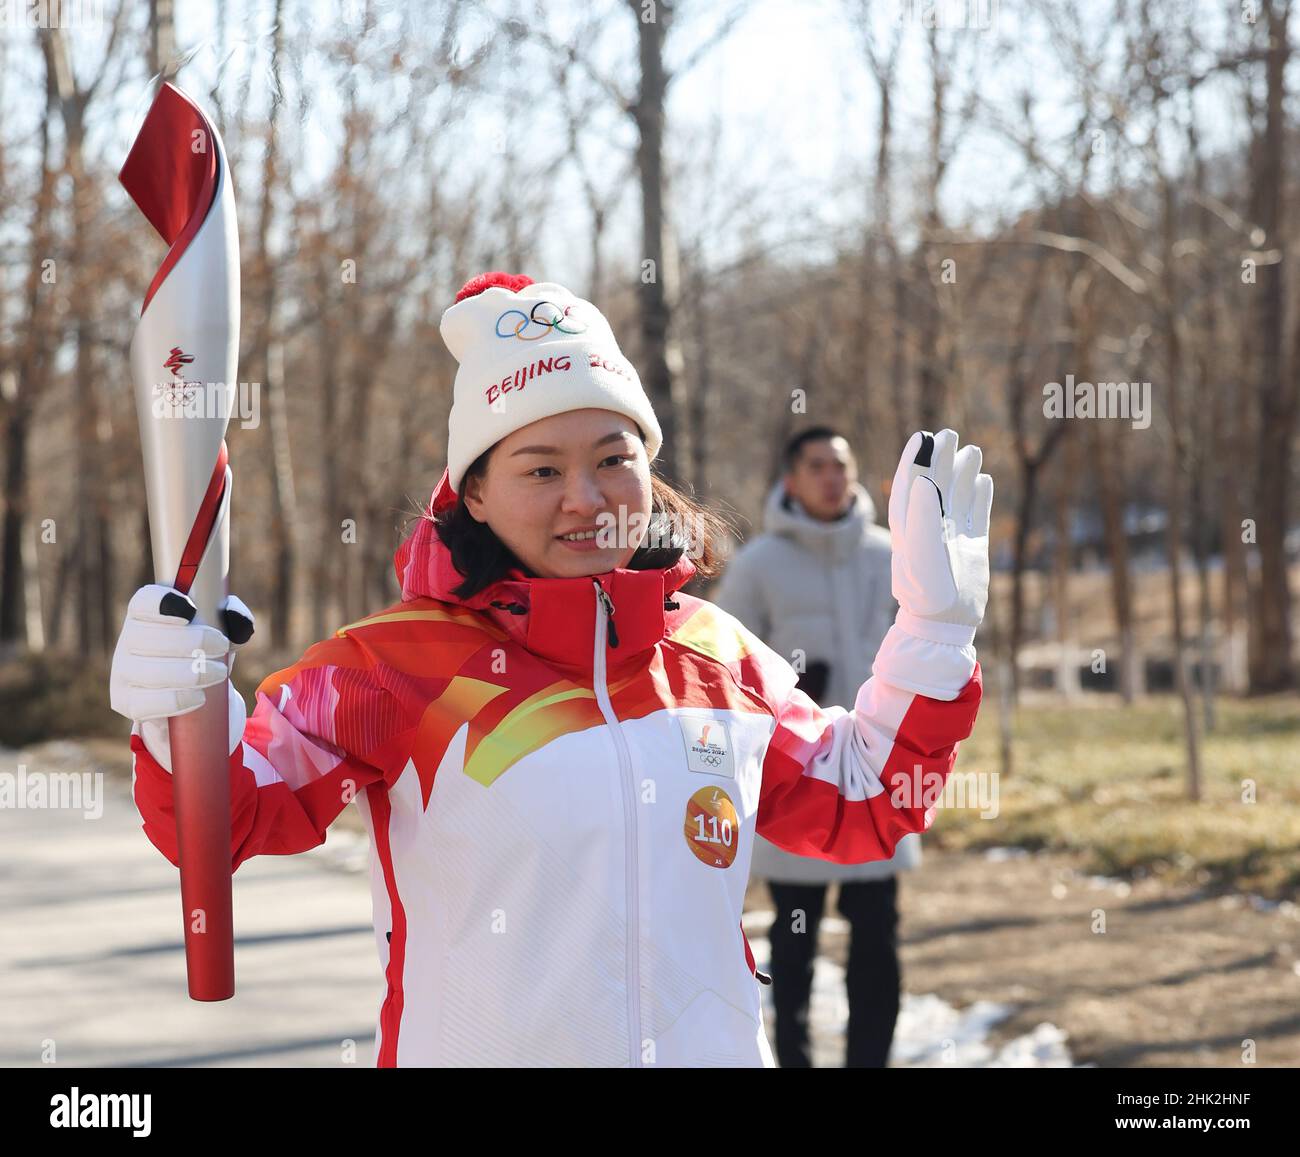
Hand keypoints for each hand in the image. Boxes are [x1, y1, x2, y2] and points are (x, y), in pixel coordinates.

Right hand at [110, 584, 253, 768]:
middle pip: (149, 637)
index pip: (143, 602)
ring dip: (191, 673)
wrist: (193, 691)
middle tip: (222, 646)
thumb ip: (232, 617)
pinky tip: (199, 697)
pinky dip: (179, 700)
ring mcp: (124, 673)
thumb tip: (237, 619)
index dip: (163, 603)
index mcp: (146, 614)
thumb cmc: (204, 650)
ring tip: (219, 673)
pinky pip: (151, 703)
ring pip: (151, 672)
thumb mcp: (221, 630)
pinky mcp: (129, 703)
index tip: (191, 609)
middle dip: (193, 641)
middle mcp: (128, 641)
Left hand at [888, 429, 992, 642]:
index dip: (914, 460)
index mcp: (909, 526)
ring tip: (971, 450)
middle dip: (940, 459)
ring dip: (962, 473)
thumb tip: (923, 478)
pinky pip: (976, 515)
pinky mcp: (972, 548)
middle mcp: (929, 528)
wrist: (944, 625)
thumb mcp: (920, 553)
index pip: (908, 485)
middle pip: (933, 485)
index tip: (922, 436)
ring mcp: (951, 537)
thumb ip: (921, 516)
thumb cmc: (926, 592)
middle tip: (949, 434)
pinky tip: (984, 479)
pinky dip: (979, 497)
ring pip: (957, 497)